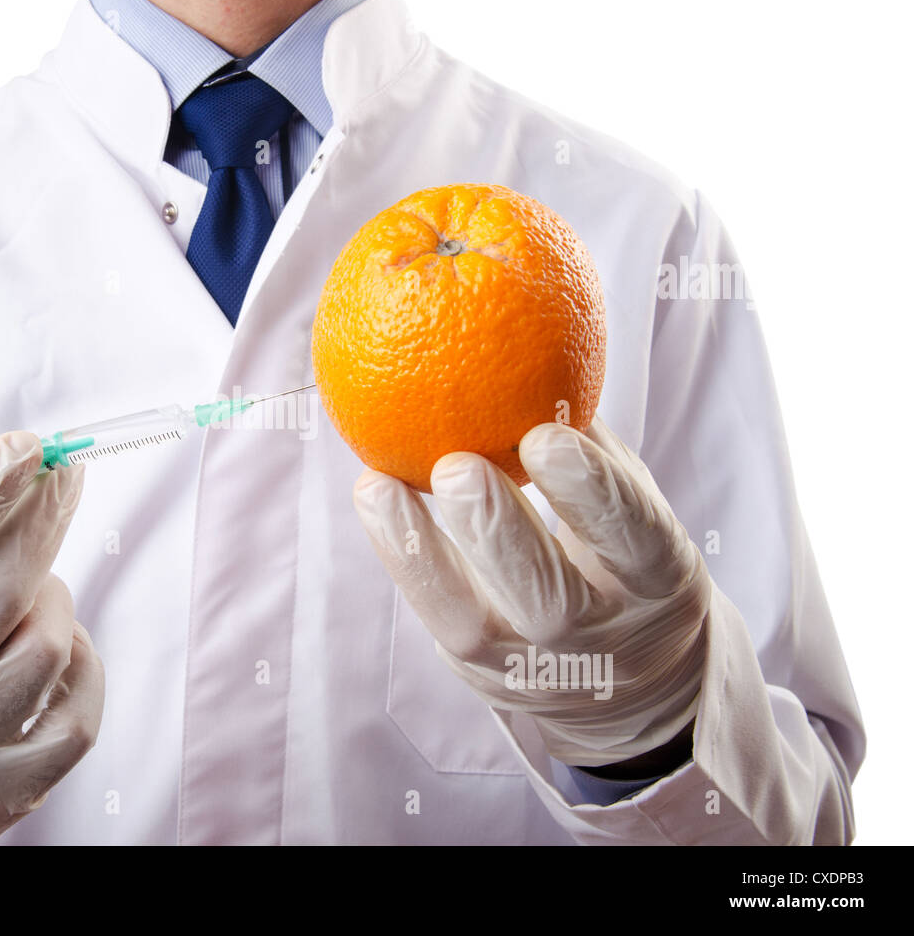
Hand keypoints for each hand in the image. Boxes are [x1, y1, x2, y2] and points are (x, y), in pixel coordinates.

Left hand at [354, 416, 706, 767]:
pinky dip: (401, 556)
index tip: (545, 436)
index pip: (634, 537)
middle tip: (456, 466)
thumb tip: (540, 349)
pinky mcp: (479, 669)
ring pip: (475, 618)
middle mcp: (599, 636)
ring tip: (381, 485)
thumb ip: (593, 448)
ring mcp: (534, 665)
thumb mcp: (637, 510)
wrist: (634, 686)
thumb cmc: (626, 562)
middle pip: (548, 594)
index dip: (591, 492)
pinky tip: (373, 496)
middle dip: (498, 531)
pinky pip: (436, 614)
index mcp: (660, 583)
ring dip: (423, 547)